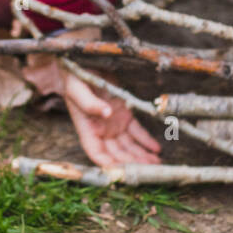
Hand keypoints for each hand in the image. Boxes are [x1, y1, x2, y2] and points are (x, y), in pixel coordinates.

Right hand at [22, 27, 160, 167]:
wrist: (84, 59)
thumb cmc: (75, 75)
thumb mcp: (77, 88)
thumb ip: (89, 103)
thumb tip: (105, 115)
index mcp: (87, 127)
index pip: (96, 153)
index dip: (107, 165)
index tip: (121, 173)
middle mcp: (101, 130)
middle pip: (116, 154)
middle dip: (132, 164)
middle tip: (148, 172)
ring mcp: (113, 123)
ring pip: (129, 146)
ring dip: (141, 156)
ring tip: (156, 164)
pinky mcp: (124, 114)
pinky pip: (137, 132)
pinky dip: (147, 141)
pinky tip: (157, 149)